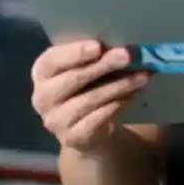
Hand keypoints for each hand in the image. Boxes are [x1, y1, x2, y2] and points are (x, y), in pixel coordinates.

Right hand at [30, 40, 150, 153]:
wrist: (85, 129)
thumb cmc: (85, 87)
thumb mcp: (85, 68)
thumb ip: (95, 56)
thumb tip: (124, 46)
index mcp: (42, 72)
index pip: (52, 60)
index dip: (74, 53)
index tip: (97, 46)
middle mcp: (42, 97)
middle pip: (72, 79)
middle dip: (102, 66)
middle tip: (127, 56)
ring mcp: (55, 120)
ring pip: (89, 100)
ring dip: (118, 86)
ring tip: (141, 76)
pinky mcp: (72, 138)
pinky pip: (97, 119)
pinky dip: (117, 105)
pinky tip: (132, 95)